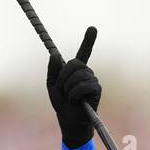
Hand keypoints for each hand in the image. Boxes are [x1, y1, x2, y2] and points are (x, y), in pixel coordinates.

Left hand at [47, 27, 101, 149]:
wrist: (69, 120)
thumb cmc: (61, 104)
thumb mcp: (52, 85)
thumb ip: (52, 70)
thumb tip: (54, 54)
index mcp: (76, 71)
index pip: (84, 52)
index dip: (88, 41)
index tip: (92, 28)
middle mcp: (87, 73)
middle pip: (74, 64)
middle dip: (63, 78)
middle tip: (62, 90)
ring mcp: (93, 80)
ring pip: (77, 76)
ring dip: (67, 89)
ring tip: (70, 98)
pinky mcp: (97, 89)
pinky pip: (82, 86)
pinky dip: (74, 95)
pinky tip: (76, 101)